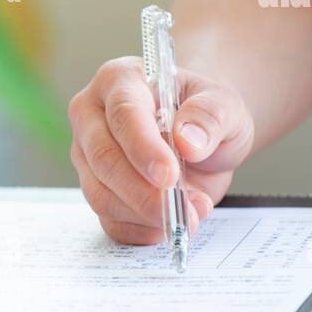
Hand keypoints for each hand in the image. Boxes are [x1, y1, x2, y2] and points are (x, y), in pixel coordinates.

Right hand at [68, 57, 254, 243]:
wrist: (199, 136)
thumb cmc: (205, 113)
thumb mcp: (225, 105)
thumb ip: (211, 115)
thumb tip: (188, 141)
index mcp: (119, 80)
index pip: (123, 113)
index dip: (144, 147)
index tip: (169, 176)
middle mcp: (91, 116)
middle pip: (104, 158)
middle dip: (145, 192)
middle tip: (186, 210)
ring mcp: (87, 156)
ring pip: (101, 195)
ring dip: (147, 214)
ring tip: (191, 213)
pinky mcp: (94, 189)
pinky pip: (109, 220)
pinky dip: (141, 230)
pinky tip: (168, 224)